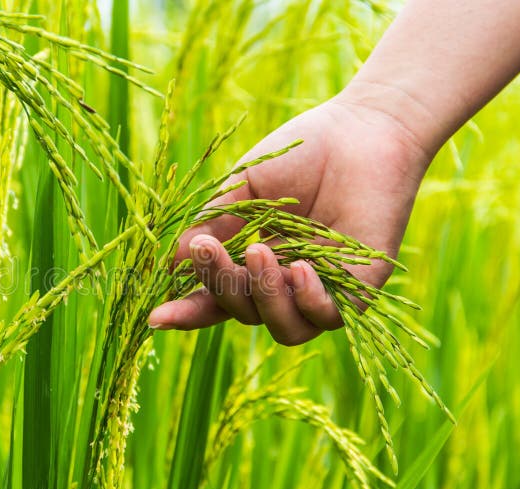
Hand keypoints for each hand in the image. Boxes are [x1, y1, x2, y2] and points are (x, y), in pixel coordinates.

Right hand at [148, 95, 433, 344]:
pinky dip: (306, 301)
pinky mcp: (359, 289)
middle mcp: (286, 283)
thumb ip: (210, 226)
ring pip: (284, 328)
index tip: (157, 316)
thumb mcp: (242, 191)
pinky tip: (298, 268)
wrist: (362, 130)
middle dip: (222, 286)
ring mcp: (322, 290)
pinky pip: (328, 318)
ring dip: (262, 296)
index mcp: (255, 261)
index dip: (189, 311)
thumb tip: (169, 262)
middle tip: (210, 249)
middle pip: (245, 313)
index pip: (219, 299)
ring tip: (260, 252)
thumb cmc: (301, 154)